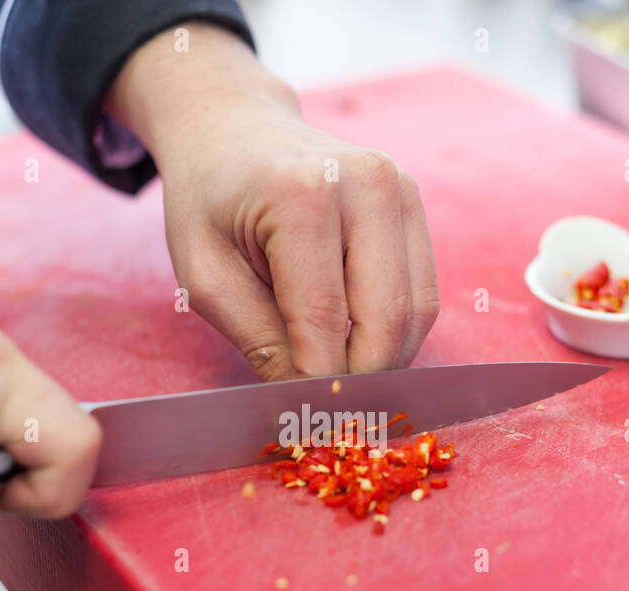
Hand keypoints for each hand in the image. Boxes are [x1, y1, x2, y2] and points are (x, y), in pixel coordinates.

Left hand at [108, 22, 439, 380]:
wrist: (233, 131)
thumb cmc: (209, 203)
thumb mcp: (205, 277)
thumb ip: (258, 339)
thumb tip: (306, 401)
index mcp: (303, 194)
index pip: (326, 321)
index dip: (315, 382)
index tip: (300, 420)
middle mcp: (367, 183)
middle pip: (386, 320)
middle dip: (357, 379)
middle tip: (324, 412)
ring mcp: (400, 189)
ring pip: (416, 313)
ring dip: (382, 361)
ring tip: (336, 376)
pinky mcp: (414, 203)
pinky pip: (423, 294)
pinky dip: (396, 333)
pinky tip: (356, 342)